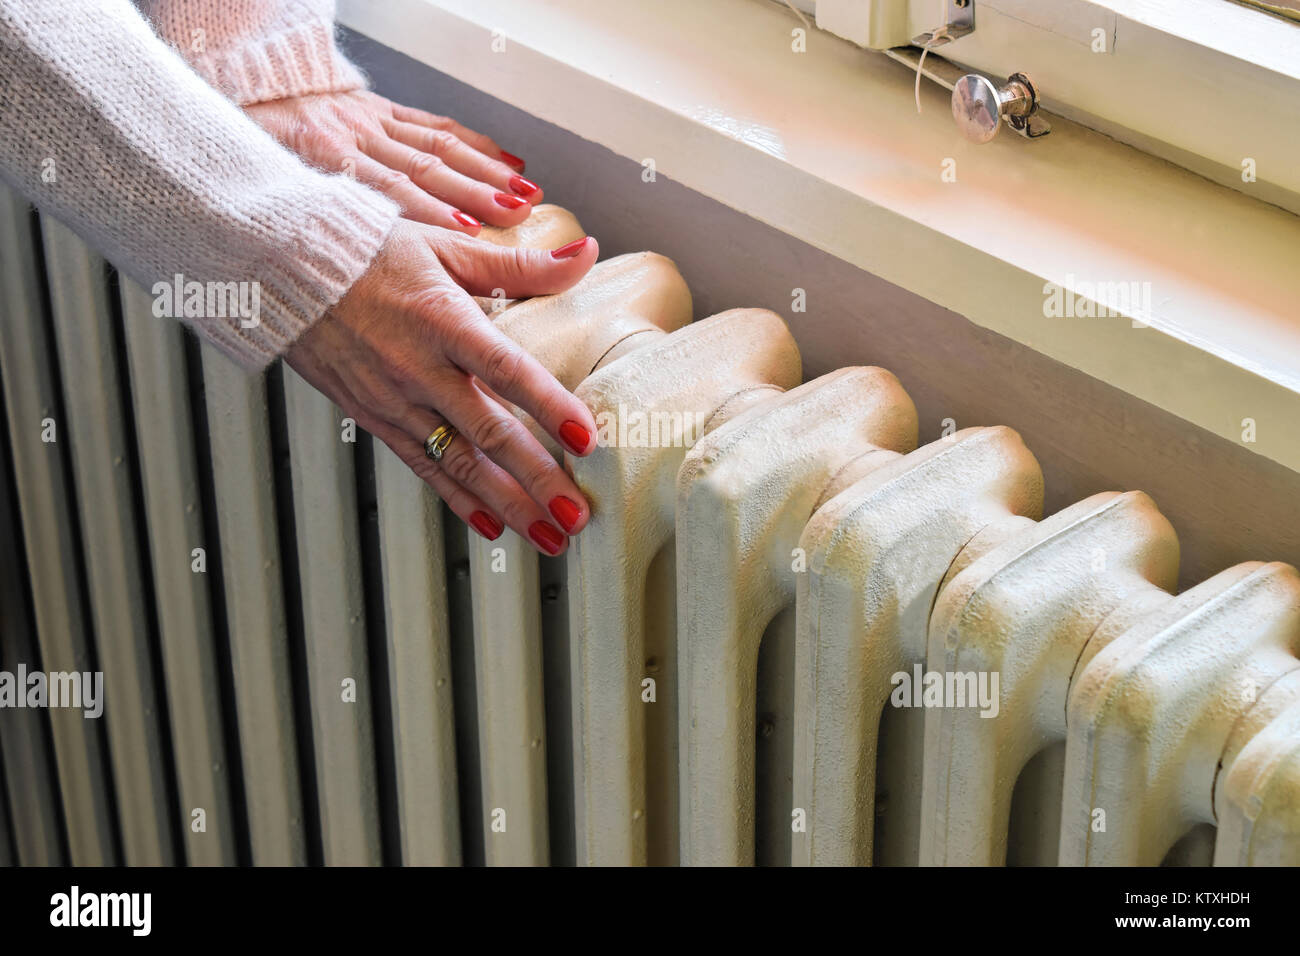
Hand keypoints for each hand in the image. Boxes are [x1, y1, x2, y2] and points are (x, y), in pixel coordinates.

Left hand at [247, 90, 539, 233]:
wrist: (233, 89)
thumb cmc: (252, 160)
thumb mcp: (267, 201)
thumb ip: (305, 236)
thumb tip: (328, 293)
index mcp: (322, 167)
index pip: (386, 192)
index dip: (431, 212)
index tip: (470, 236)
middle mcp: (352, 142)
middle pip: (424, 170)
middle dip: (476, 194)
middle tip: (517, 218)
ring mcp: (370, 123)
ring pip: (436, 148)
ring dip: (486, 172)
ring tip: (526, 196)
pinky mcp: (380, 108)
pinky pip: (433, 124)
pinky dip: (475, 142)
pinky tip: (506, 160)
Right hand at [285, 220, 598, 554]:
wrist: (283, 268)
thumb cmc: (367, 250)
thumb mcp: (446, 244)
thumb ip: (522, 261)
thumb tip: (585, 254)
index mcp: (442, 319)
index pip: (507, 369)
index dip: (550, 406)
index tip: (586, 440)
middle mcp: (417, 368)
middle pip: (489, 434)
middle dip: (538, 482)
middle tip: (577, 517)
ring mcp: (393, 399)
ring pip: (459, 463)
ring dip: (508, 505)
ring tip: (548, 536)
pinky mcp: (373, 418)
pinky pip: (423, 467)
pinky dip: (459, 500)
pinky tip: (491, 526)